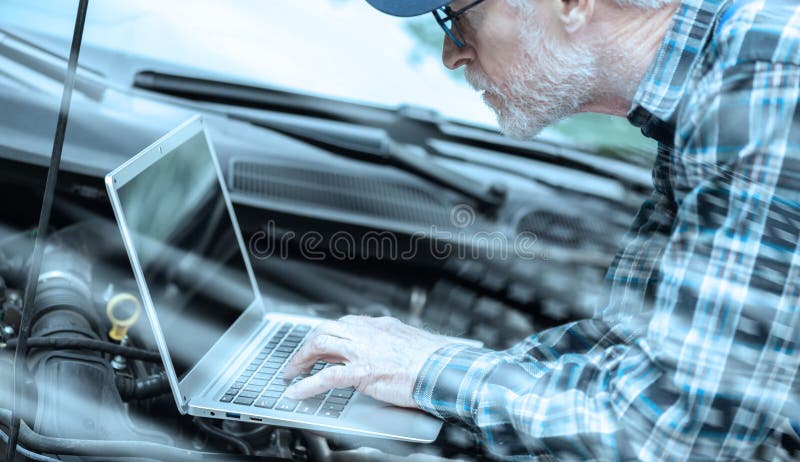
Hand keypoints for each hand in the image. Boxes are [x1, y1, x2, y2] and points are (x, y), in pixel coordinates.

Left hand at [283, 315, 453, 407]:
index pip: (345, 325)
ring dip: (301, 359)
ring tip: (291, 373)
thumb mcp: (408, 343)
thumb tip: (383, 353)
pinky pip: (327, 376)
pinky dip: (307, 385)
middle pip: (326, 329)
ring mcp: (363, 351)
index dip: (328, 335)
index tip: (320, 345)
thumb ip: (390, 344)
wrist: (443, 368)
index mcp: (379, 326)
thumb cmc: (433, 360)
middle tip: (298, 360)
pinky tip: (296, 392)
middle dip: (307, 344)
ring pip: (321, 344)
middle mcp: (368, 333)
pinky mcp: (362, 371)